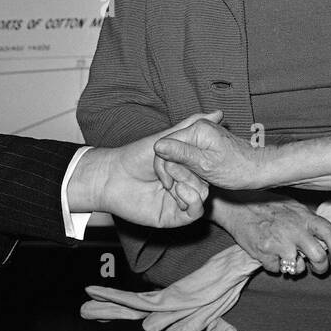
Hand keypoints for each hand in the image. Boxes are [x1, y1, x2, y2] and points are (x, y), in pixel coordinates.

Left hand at [72, 113, 215, 228]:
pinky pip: (196, 212)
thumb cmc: (136, 156)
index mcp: (186, 168)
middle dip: (190, 171)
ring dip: (189, 184)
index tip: (190, 151)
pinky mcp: (174, 216)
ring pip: (203, 195)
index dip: (201, 158)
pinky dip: (192, 200)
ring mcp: (180, 201)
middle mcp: (186, 185)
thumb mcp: (168, 138)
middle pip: (206, 180)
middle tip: (169, 166)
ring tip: (169, 180)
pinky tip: (177, 190)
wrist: (112, 177)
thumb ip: (190, 126)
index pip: (207, 165)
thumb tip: (218, 113)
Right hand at [153, 112, 265, 190]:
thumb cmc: (237, 169)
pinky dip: (189, 169)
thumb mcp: (205, 165)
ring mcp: (203, 135)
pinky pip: (189, 156)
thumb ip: (181, 154)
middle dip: (173, 169)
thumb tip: (158, 146)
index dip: (164, 166)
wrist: (258, 170)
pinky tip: (196, 179)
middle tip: (179, 188)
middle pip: (171, 149)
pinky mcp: (206, 144)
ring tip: (191, 185)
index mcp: (197, 129)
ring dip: (181, 171)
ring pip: (179, 154)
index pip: (166, 144)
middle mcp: (199, 128)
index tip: (169, 184)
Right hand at [211, 193, 330, 275]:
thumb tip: (324, 236)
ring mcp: (279, 243)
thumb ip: (308, 220)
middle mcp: (294, 230)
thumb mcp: (293, 206)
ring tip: (287, 257)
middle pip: (318, 257)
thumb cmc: (267, 204)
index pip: (330, 234)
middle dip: (321, 268)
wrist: (237, 205)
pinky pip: (277, 270)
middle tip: (318, 269)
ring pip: (298, 268)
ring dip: (295, 267)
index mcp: (304, 217)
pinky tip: (269, 253)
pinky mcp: (264, 254)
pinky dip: (275, 265)